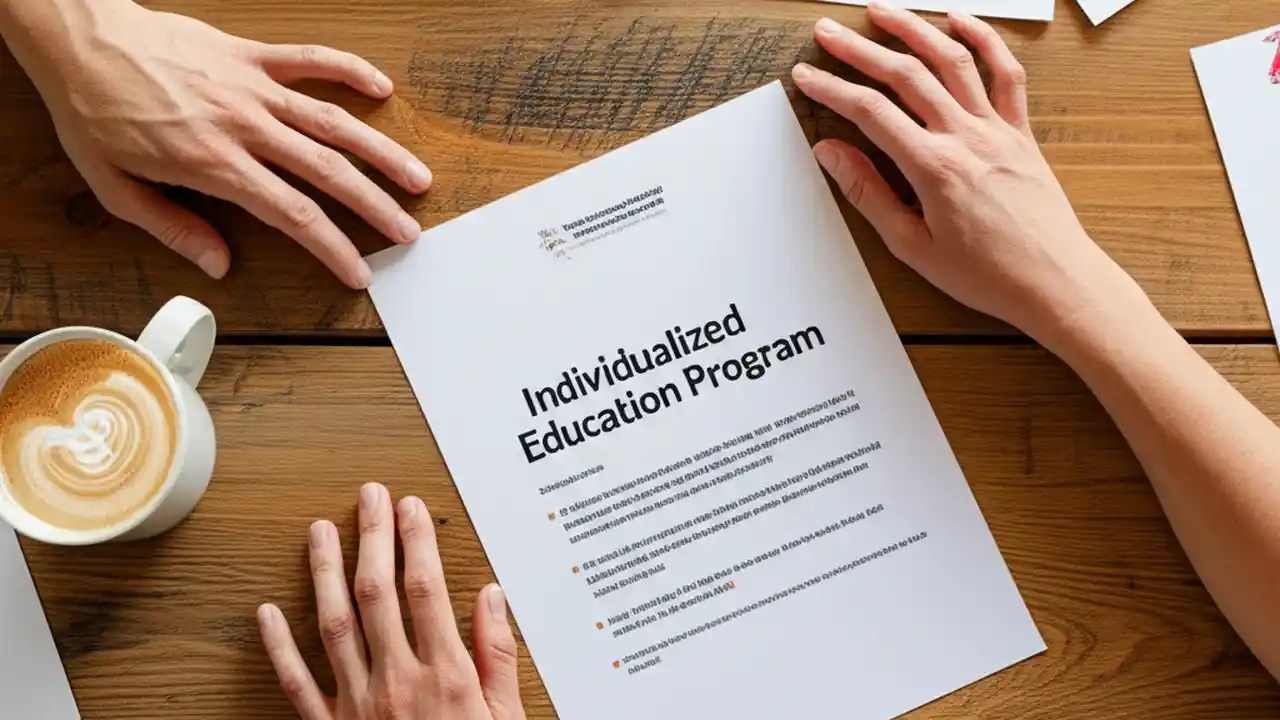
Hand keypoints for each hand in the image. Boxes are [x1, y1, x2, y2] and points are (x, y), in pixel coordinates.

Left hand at [3, 0, 429, 287]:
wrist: (79, 40)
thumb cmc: (93, 112)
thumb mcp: (116, 187)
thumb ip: (173, 228)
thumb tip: (219, 264)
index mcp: (215, 163)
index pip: (292, 214)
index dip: (332, 247)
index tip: (358, 271)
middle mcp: (245, 125)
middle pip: (328, 172)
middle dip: (375, 208)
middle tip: (407, 232)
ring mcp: (253, 86)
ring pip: (334, 122)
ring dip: (381, 152)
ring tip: (416, 177)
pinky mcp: (251, 54)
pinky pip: (311, 59)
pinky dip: (350, 70)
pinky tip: (382, 89)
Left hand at [258, 483, 524, 719]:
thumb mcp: (507, 718)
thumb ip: (499, 656)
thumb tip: (493, 598)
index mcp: (446, 675)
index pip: (426, 590)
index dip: (417, 542)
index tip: (411, 509)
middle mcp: (398, 681)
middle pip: (379, 594)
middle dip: (373, 538)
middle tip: (369, 498)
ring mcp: (359, 704)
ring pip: (335, 624)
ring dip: (325, 573)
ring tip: (320, 532)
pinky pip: (298, 683)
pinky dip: (278, 647)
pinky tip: (267, 613)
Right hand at [793, 6, 1127, 340]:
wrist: (1054, 282)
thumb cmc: (987, 275)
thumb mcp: (912, 246)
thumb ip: (869, 194)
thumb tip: (832, 155)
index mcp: (933, 169)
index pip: (870, 113)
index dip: (832, 89)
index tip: (807, 75)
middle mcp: (966, 138)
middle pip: (905, 75)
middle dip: (859, 49)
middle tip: (827, 34)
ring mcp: (997, 129)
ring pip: (951, 60)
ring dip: (914, 28)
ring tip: (882, 11)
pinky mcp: (1021, 131)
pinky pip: (1005, 73)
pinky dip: (983, 39)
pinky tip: (958, 21)